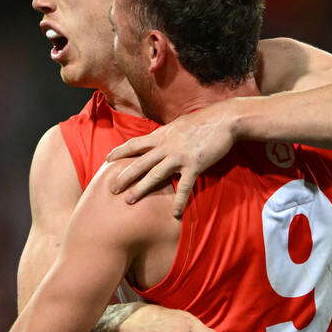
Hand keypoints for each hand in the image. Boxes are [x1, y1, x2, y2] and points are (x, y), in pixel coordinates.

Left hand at [106, 101, 239, 214]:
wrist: (225, 119)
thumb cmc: (204, 120)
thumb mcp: (179, 124)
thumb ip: (168, 133)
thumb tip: (160, 136)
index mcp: (162, 135)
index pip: (135, 143)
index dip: (120, 151)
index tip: (107, 159)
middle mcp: (166, 146)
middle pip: (140, 162)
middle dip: (124, 176)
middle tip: (110, 188)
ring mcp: (180, 156)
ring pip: (155, 174)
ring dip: (141, 188)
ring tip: (129, 200)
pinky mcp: (195, 165)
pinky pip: (184, 186)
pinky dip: (179, 201)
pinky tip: (174, 213)